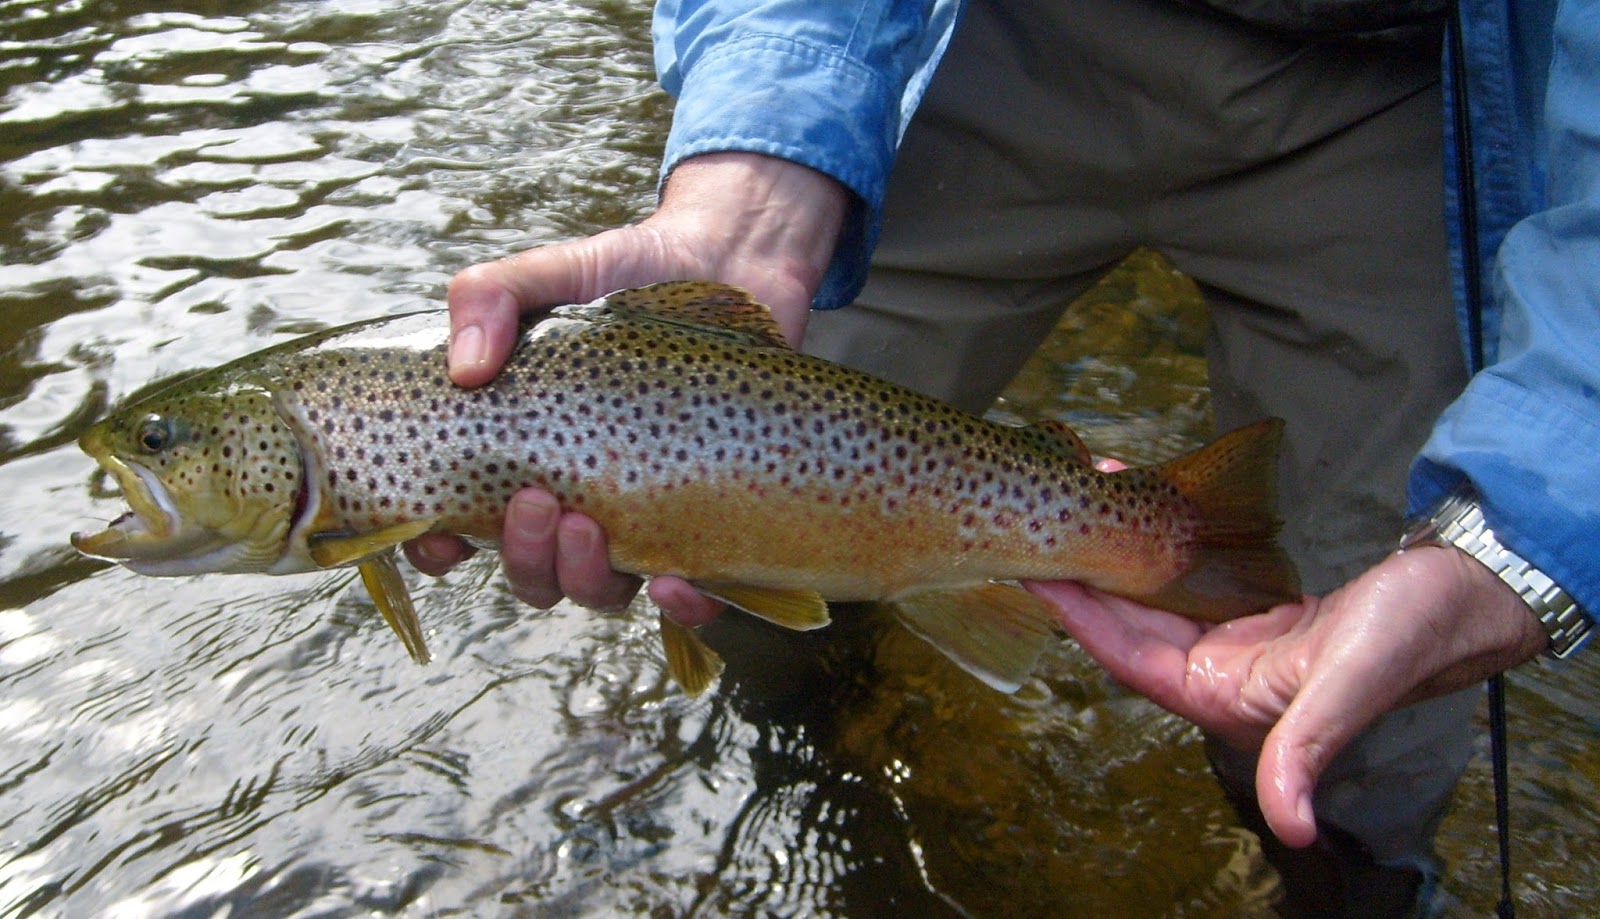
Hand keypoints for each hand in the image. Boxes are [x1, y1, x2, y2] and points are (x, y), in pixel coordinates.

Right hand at [406, 152, 849, 622]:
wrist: (732, 260)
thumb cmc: (630, 273)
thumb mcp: (552, 272)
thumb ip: (491, 297)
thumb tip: (464, 369)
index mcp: (524, 455)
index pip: (463, 528)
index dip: (438, 547)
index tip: (438, 537)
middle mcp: (578, 498)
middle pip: (534, 574)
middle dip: (524, 557)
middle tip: (536, 501)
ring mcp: (643, 515)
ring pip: (600, 590)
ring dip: (583, 578)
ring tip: (587, 525)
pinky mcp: (709, 520)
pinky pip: (694, 592)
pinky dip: (681, 606)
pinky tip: (673, 582)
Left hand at [1026, 541, 1548, 848]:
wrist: (1468, 595)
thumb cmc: (1413, 634)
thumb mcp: (1351, 684)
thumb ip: (1309, 750)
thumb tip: (1292, 827)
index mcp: (1228, 699)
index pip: (1129, 659)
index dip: (1081, 619)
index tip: (1036, 576)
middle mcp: (1221, 674)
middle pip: (1129, 623)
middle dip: (1086, 574)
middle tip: (1044, 520)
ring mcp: (1235, 640)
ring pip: (1155, 594)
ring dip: (1120, 550)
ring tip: (1087, 495)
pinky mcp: (1254, 608)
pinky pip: (1190, 575)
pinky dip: (1162, 542)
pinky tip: (1144, 501)